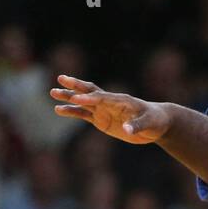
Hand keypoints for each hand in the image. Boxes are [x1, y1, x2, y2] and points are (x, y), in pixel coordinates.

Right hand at [50, 75, 170, 144]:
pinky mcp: (101, 119)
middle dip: (75, 86)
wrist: (155, 124)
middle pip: (90, 92)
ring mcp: (104, 110)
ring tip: (52, 93)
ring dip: (68, 97)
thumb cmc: (155, 121)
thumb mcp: (149, 124)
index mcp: (121, 101)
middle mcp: (110, 102)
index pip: (103, 98)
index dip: (90, 98)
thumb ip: (137, 126)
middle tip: (60, 79)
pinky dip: (72, 112)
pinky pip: (83, 114)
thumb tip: (127, 129)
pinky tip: (58, 109)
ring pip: (83, 102)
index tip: (77, 99)